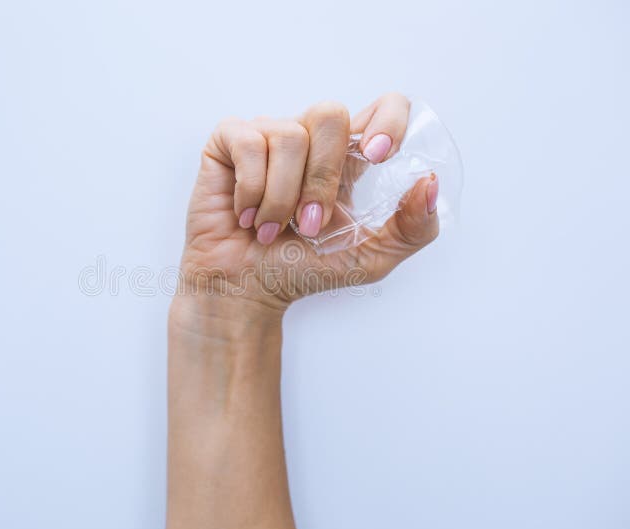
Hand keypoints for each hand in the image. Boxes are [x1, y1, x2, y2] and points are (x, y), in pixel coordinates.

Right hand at [179, 92, 439, 309]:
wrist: (248, 290)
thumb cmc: (303, 270)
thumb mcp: (371, 258)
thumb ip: (412, 228)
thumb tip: (430, 182)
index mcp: (348, 159)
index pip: (383, 107)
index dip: (388, 119)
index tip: (380, 157)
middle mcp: (309, 140)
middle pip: (330, 113)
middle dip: (322, 177)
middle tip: (310, 224)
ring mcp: (267, 136)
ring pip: (288, 136)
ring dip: (282, 197)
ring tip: (270, 228)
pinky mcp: (229, 142)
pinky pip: (248, 144)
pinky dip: (251, 190)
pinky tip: (245, 216)